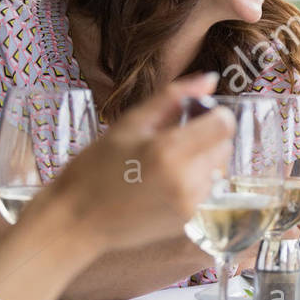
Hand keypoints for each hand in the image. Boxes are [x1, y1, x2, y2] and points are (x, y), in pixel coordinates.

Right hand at [40, 73, 234, 252]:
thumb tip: (211, 78)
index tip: (197, 115)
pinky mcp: (188, 221)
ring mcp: (189, 204)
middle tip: (174, 138)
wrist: (76, 221)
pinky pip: (206, 190)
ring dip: (202, 160)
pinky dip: (194, 181)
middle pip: (224, 146)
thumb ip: (174, 97)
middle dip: (208, 137)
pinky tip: (164, 182)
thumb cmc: (95, 169)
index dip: (215, 115)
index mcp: (169, 150)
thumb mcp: (130, 123)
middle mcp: (185, 180)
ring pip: (218, 169)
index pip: (224, 125)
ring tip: (166, 162)